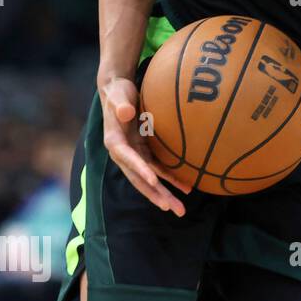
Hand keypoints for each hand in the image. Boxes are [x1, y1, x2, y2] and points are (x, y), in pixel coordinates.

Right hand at [99, 75, 190, 216]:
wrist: (117, 92)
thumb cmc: (118, 92)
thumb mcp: (118, 96)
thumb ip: (121, 105)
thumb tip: (125, 112)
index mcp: (114, 142)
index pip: (127, 159)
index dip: (139, 169)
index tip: (153, 179)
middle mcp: (123, 154)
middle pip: (139, 178)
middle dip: (155, 194)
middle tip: (172, 208)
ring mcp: (134, 155)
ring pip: (150, 179)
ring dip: (164, 193)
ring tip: (181, 208)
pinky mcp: (143, 152)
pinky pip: (158, 169)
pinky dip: (170, 179)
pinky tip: (185, 187)